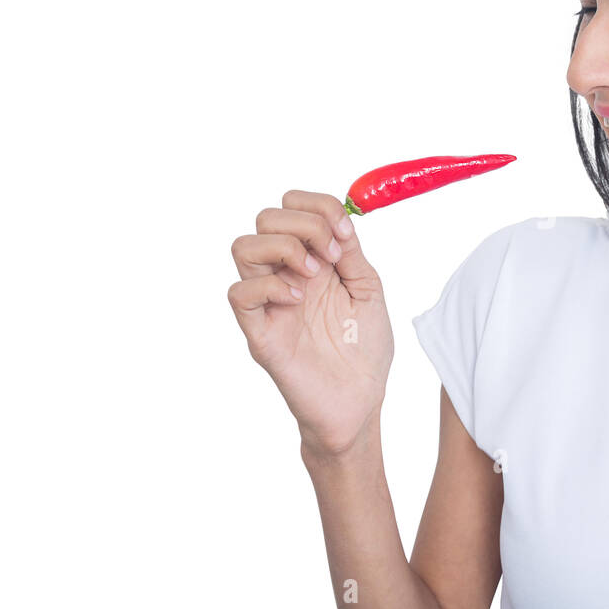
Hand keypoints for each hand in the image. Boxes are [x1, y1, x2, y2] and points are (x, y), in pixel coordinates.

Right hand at [228, 190, 393, 454]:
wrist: (359, 402)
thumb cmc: (363, 350)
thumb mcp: (368, 289)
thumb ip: (352, 252)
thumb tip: (338, 218)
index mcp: (312, 260)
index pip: (292, 207)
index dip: (317, 206)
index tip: (346, 234)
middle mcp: (286, 274)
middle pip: (266, 218)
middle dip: (305, 224)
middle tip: (333, 257)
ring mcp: (269, 302)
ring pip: (243, 246)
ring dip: (284, 247)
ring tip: (314, 274)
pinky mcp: (259, 332)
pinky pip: (240, 294)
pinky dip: (269, 285)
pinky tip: (299, 300)